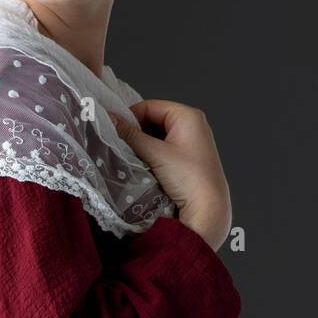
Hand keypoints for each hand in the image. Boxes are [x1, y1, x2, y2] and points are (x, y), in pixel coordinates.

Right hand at [110, 100, 231, 250]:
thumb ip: (130, 135)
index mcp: (188, 116)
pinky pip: (165, 149)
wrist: (208, 211)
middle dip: (136, 132)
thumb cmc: (188, 178)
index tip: (114, 131)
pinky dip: (152, 154)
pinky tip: (144, 166)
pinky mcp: (190, 158)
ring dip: (143, 145)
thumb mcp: (155, 153)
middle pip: (154, 120)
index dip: (130, 117)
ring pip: (158, 136)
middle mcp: (193, 125)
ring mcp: (192, 142)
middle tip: (120, 146)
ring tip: (130, 157)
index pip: (149, 106)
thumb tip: (109, 119)